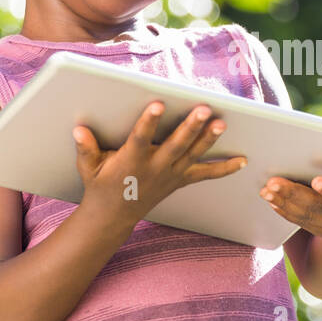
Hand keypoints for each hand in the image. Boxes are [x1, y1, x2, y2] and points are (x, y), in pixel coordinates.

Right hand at [73, 100, 246, 224]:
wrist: (113, 216)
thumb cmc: (100, 185)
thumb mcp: (88, 168)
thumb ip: (86, 148)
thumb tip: (78, 130)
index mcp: (131, 160)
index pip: (141, 137)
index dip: (149, 121)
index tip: (157, 104)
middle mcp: (155, 167)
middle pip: (176, 145)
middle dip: (191, 127)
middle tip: (204, 109)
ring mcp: (170, 175)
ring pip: (193, 155)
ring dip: (209, 139)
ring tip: (222, 124)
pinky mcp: (180, 180)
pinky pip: (205, 174)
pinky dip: (224, 169)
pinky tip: (242, 161)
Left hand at [258, 168, 321, 238]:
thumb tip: (309, 139)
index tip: (315, 181)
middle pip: (321, 206)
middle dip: (295, 193)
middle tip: (273, 182)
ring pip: (308, 216)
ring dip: (284, 202)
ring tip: (267, 190)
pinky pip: (303, 223)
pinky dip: (286, 211)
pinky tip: (273, 202)